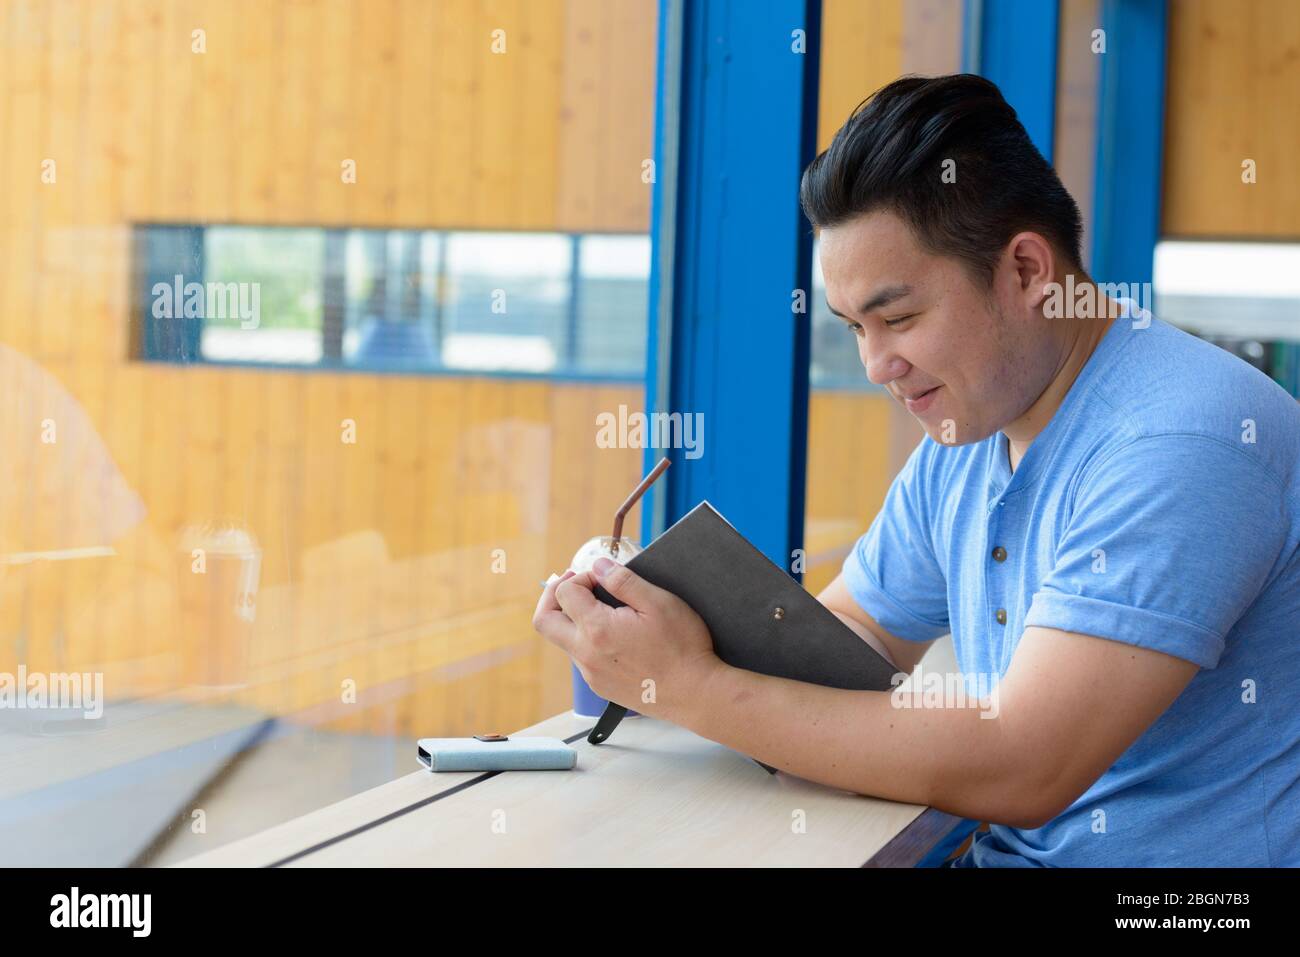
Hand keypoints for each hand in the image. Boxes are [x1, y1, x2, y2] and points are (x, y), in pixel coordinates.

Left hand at [532, 557, 724, 722]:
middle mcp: (586, 655)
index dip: (581, 577)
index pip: (564, 592)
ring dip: (574, 619)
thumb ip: (623, 581)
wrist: (695, 694)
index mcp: (597, 630)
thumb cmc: (683, 648)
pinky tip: (615, 635)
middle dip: (554, 596)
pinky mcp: (601, 687)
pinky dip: (588, 640)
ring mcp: (591, 674)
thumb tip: (599, 566)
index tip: (602, 578)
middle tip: (576, 586)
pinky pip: (581, 658)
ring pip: (564, 640)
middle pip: (544, 620)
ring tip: (602, 609)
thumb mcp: (659, 602)